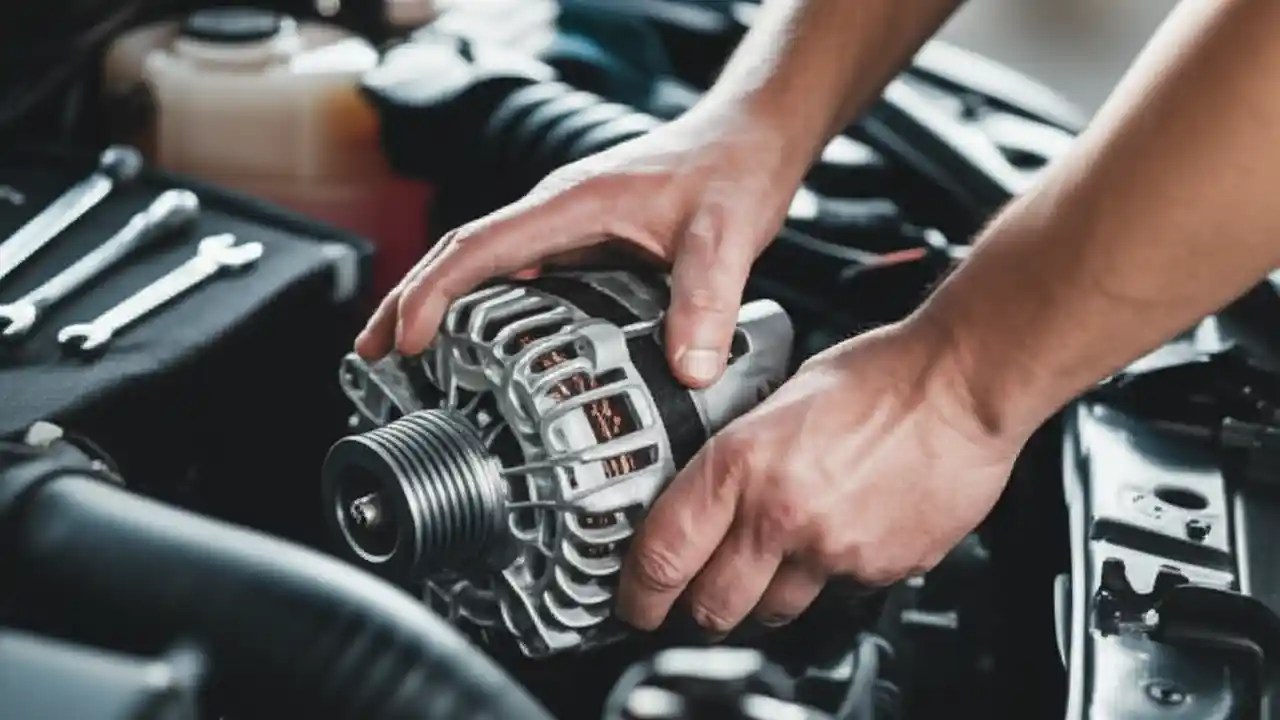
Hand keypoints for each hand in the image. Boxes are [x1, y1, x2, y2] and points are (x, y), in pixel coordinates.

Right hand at [355, 102, 808, 386]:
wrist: (751, 138)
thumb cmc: (732, 170)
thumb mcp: (726, 235)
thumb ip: (706, 298)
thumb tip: (688, 369)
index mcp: (569, 204)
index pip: (477, 246)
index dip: (433, 293)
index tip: (404, 340)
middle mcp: (556, 212)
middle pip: (461, 255)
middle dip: (410, 301)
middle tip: (374, 355)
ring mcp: (566, 226)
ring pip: (484, 264)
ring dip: (441, 303)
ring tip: (409, 356)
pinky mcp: (584, 241)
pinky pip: (519, 273)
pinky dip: (487, 305)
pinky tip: (488, 341)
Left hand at [615, 318, 1029, 634]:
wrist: (964, 383)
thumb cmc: (881, 376)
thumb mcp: (778, 399)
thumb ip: (740, 455)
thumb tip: (706, 493)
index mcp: (743, 465)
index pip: (663, 554)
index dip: (637, 592)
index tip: (632, 601)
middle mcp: (782, 515)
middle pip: (711, 607)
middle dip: (694, 611)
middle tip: (691, 602)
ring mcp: (834, 550)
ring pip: (774, 611)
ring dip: (761, 599)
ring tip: (774, 562)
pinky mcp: (881, 569)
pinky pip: (837, 594)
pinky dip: (828, 579)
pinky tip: (839, 537)